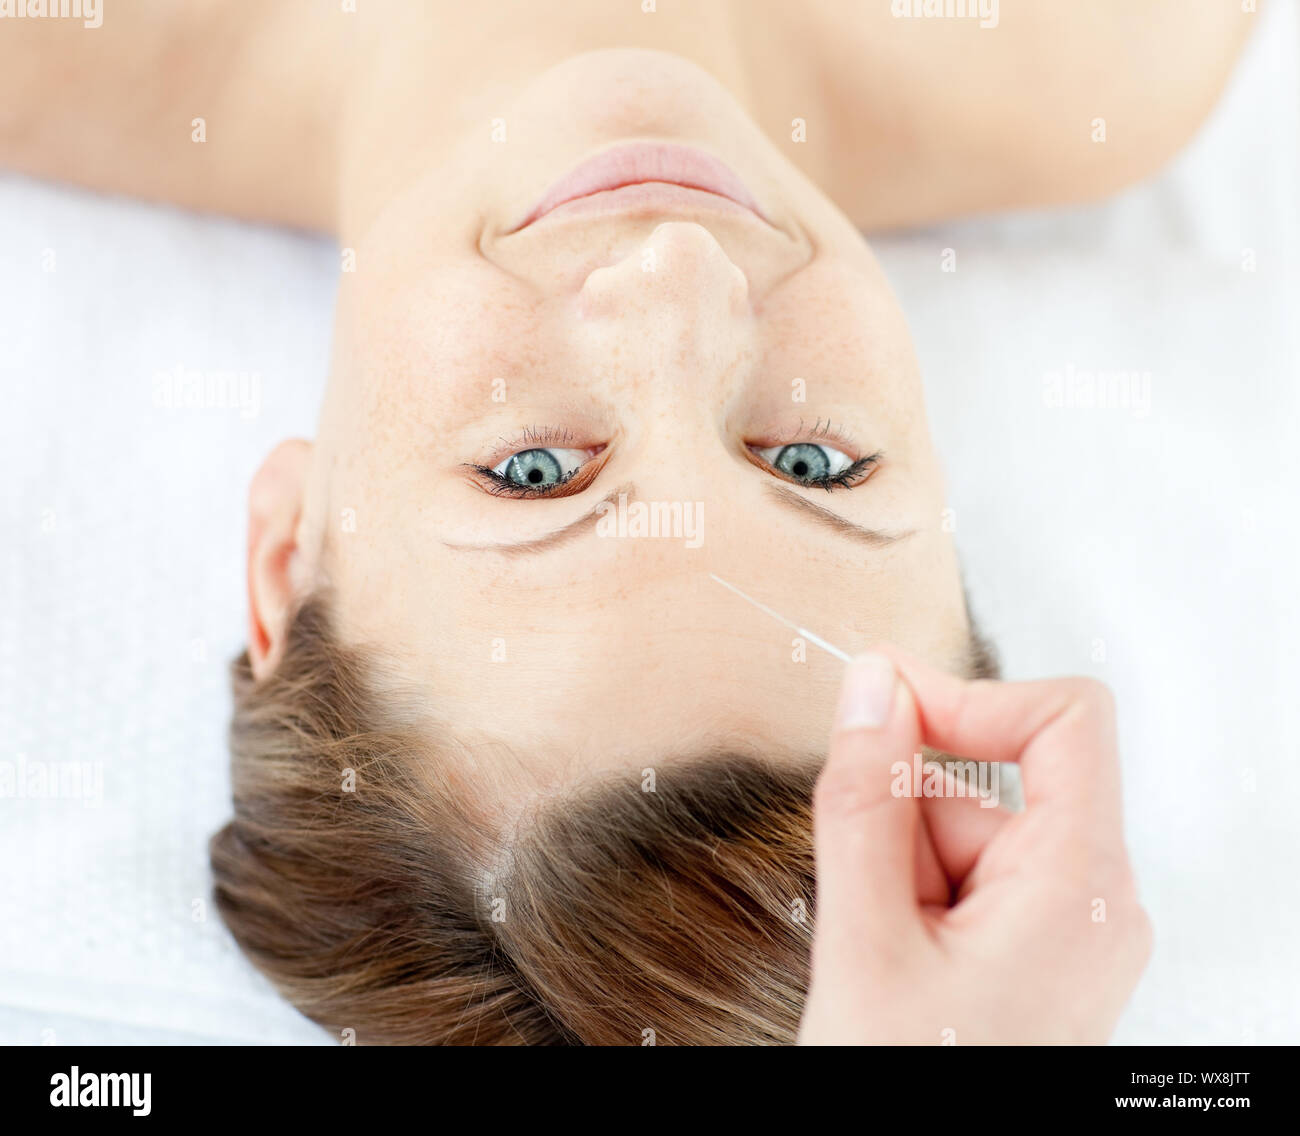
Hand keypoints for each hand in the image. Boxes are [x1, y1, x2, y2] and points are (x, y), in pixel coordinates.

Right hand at [798, 649, 1151, 1044]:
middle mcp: (1092, 901)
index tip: (881, 703)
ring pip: (962, 832)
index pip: (1063, 721)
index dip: (967, 696)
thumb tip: (873, 688)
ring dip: (897, 871)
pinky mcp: (1032, 951)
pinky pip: (963, 878)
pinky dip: (908, 900)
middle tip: (863, 901)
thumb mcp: (866, 940)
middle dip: (902, 820)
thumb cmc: (909, 1085)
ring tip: (878, 953)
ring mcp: (1064, 931)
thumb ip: (865, 800)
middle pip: (988, 783)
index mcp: (1081, 889)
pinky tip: (892, 962)